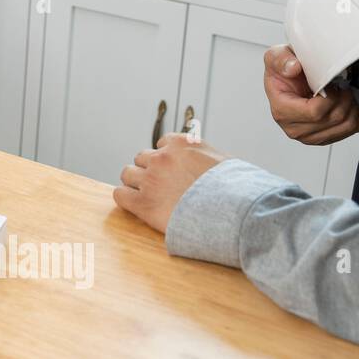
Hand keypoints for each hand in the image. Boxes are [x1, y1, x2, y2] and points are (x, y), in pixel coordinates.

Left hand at [113, 133, 227, 234]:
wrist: (234, 215)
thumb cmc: (237, 192)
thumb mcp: (226, 162)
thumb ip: (207, 156)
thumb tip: (206, 162)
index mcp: (181, 144)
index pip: (162, 143)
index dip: (167, 158)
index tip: (174, 171)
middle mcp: (162, 158)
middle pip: (142, 158)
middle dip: (150, 170)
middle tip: (163, 187)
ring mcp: (150, 180)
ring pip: (128, 174)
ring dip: (136, 183)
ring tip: (150, 196)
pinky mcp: (143, 203)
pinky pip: (121, 195)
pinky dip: (126, 198)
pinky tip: (136, 205)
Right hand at [264, 44, 358, 144]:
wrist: (284, 81)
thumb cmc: (282, 72)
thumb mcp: (275, 57)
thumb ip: (281, 60)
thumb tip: (293, 68)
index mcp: (282, 111)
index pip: (315, 112)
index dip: (330, 97)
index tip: (330, 84)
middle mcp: (295, 128)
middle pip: (334, 119)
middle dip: (345, 99)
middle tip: (341, 85)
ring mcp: (310, 136)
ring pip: (346, 126)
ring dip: (354, 106)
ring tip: (347, 92)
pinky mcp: (324, 138)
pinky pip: (352, 131)